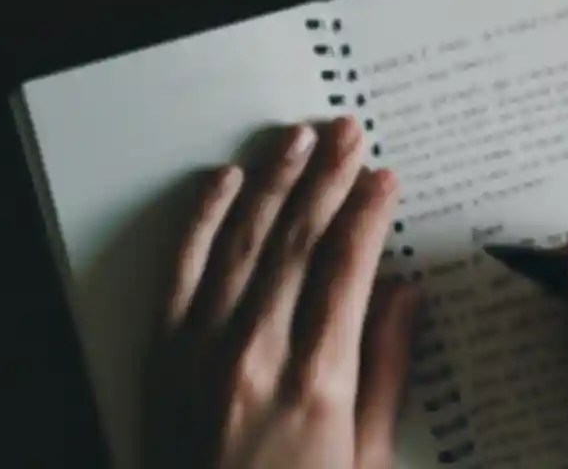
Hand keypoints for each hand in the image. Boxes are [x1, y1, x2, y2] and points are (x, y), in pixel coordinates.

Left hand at [143, 119, 417, 468]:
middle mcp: (255, 355)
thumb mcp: (366, 460)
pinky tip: (223, 182)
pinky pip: (181, 271)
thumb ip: (384, 373)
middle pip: (297, 241)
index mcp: (317, 384)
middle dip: (327, 177)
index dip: (368, 214)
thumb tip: (403, 295)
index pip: (347, 269)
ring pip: (242, 241)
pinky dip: (200, 220)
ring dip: (272, 182)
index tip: (384, 178)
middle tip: (348, 131)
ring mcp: (201, 352)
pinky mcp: (163, 358)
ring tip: (297, 137)